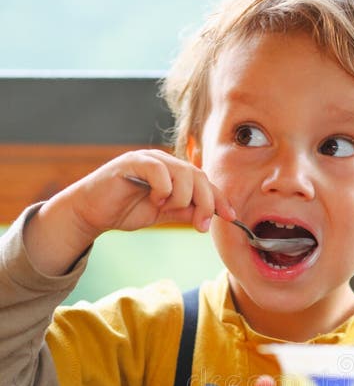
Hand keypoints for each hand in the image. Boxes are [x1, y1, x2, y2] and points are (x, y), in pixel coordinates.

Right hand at [57, 149, 234, 238]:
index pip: (204, 181)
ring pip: (182, 173)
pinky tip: (155, 200)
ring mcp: (148, 160)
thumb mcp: (162, 214)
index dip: (220, 199)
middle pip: (198, 176)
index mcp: (172, 172)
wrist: (91, 213)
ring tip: (168, 209)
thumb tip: (209, 215)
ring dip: (183, 197)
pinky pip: (159, 171)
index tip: (231, 218)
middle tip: (201, 225)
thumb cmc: (124, 210)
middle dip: (206, 202)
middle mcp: (163, 162)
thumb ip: (184, 211)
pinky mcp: (131, 163)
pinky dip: (164, 188)